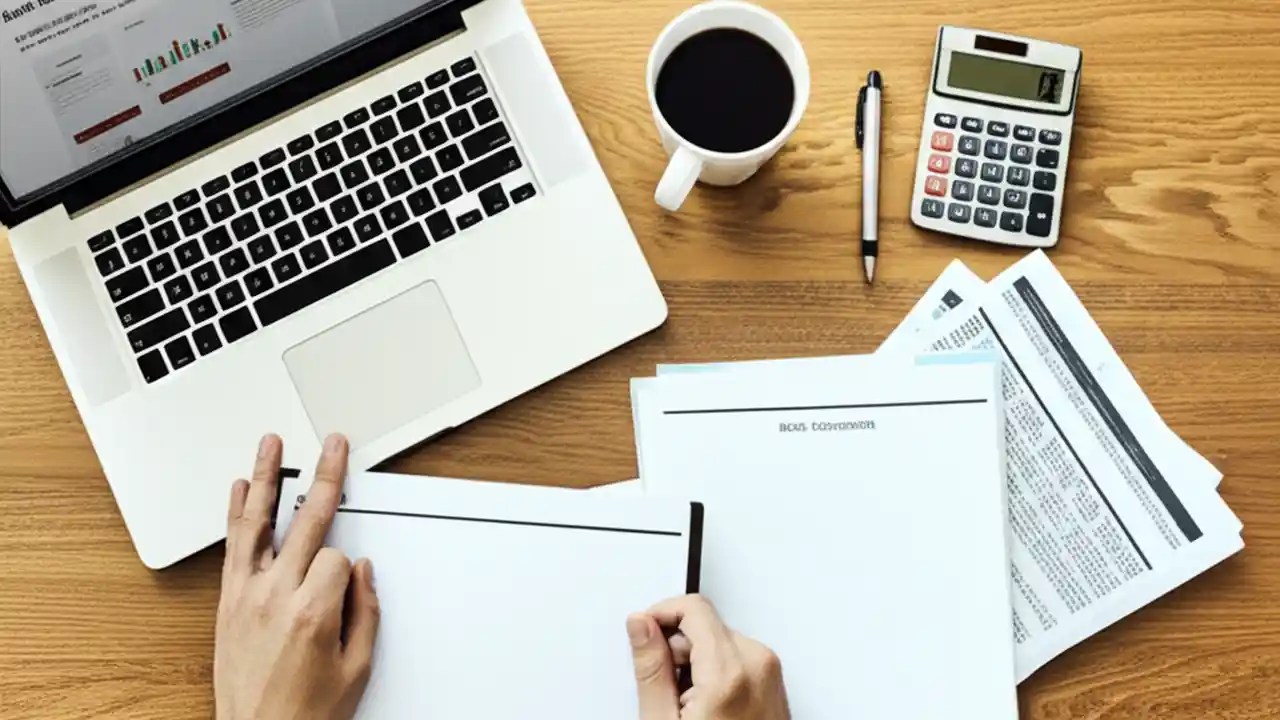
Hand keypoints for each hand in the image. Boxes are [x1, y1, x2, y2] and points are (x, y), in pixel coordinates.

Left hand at [215, 434, 379, 719]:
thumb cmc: (305, 712)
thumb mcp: (357, 668)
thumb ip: (365, 613)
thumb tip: (363, 573)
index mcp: (313, 612)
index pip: (340, 557)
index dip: (350, 569)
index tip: (348, 589)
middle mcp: (275, 596)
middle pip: (306, 521)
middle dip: (325, 477)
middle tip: (333, 446)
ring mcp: (246, 595)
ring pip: (259, 522)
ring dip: (266, 478)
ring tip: (270, 445)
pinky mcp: (228, 601)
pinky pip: (233, 546)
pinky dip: (235, 514)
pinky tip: (238, 489)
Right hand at [628, 595, 789, 719]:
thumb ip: (651, 669)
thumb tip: (641, 626)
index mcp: (730, 671)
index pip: (693, 608)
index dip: (660, 615)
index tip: (643, 633)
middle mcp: (758, 666)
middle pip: (705, 627)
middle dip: (677, 651)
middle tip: (666, 693)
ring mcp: (771, 676)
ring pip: (719, 644)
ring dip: (696, 668)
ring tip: (689, 711)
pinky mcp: (774, 686)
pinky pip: (737, 662)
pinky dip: (716, 678)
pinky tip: (708, 712)